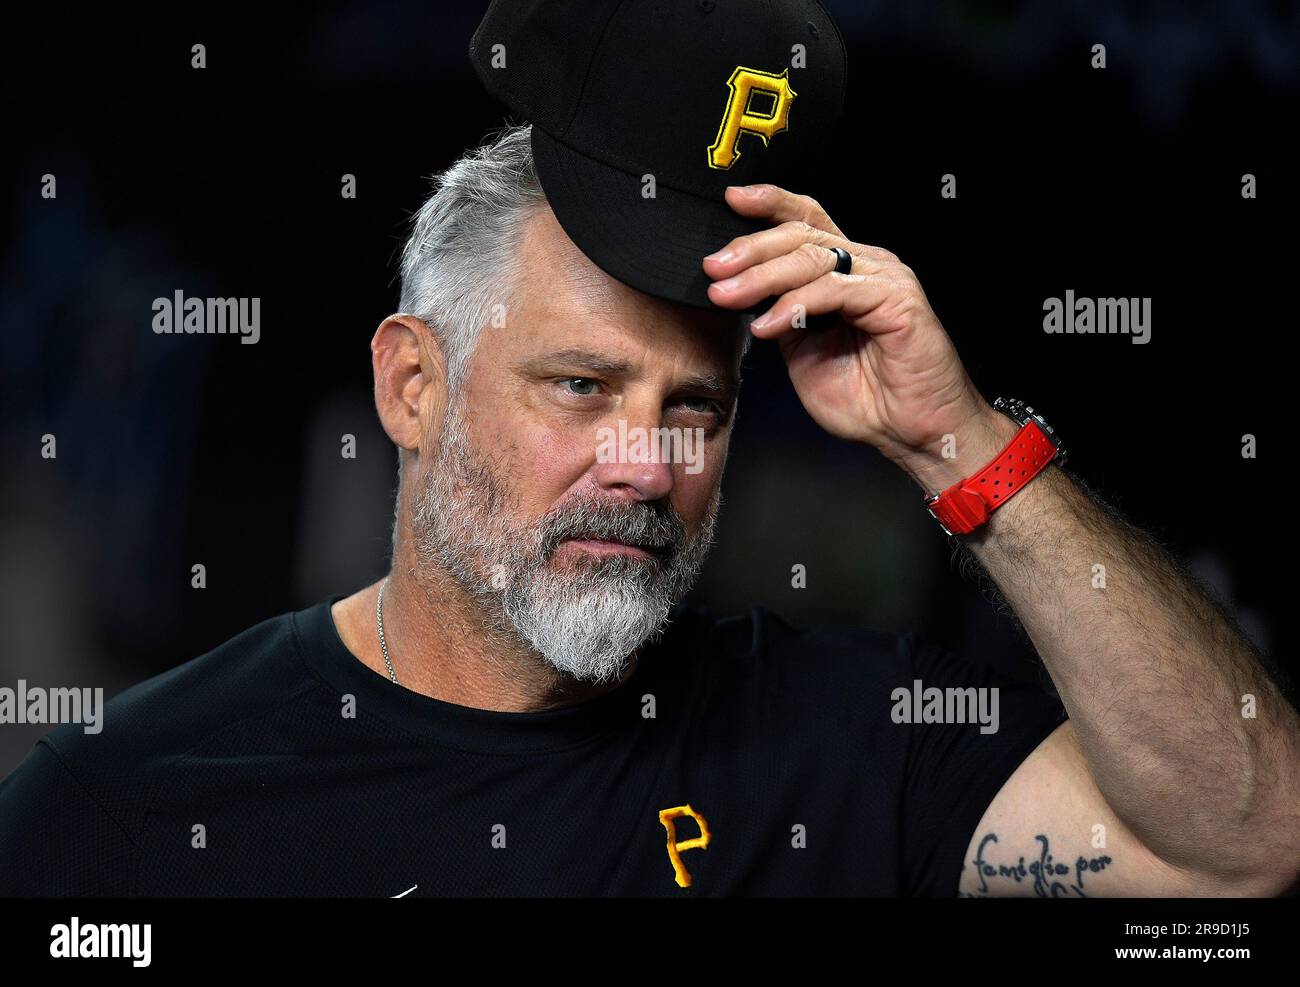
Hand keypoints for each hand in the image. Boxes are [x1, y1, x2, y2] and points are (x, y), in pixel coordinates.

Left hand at [703, 183, 1009, 489]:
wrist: (913, 432)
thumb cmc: (870, 399)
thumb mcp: (805, 354)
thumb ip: (782, 320)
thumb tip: (743, 298)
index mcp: (846, 271)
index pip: (806, 221)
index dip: (770, 204)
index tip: (731, 200)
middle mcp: (866, 265)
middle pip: (802, 234)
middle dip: (751, 248)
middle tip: (714, 269)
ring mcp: (883, 278)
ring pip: (813, 258)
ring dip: (762, 276)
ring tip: (728, 295)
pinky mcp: (897, 299)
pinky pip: (835, 290)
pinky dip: (795, 305)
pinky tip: (768, 325)